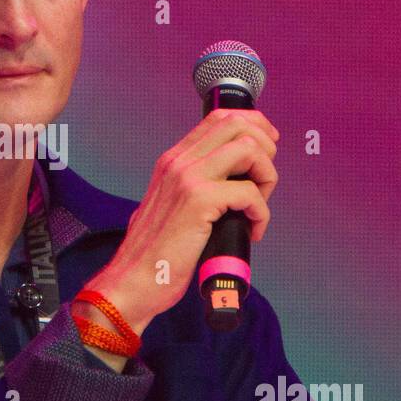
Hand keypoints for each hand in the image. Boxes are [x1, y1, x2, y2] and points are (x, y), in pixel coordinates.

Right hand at [83, 108, 278, 336]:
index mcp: (173, 161)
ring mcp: (187, 179)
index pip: (219, 119)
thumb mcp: (170, 208)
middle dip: (266, 148)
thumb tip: (234, 185)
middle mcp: (179, 163)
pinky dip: (261, 213)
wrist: (133, 281)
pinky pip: (249, 193)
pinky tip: (252, 231)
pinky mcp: (198, 202)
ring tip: (258, 207)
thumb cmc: (154, 255)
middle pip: (237, 124)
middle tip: (266, 180)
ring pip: (248, 150)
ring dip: (266, 177)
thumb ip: (194, 189)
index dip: (253, 126)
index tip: (268, 147)